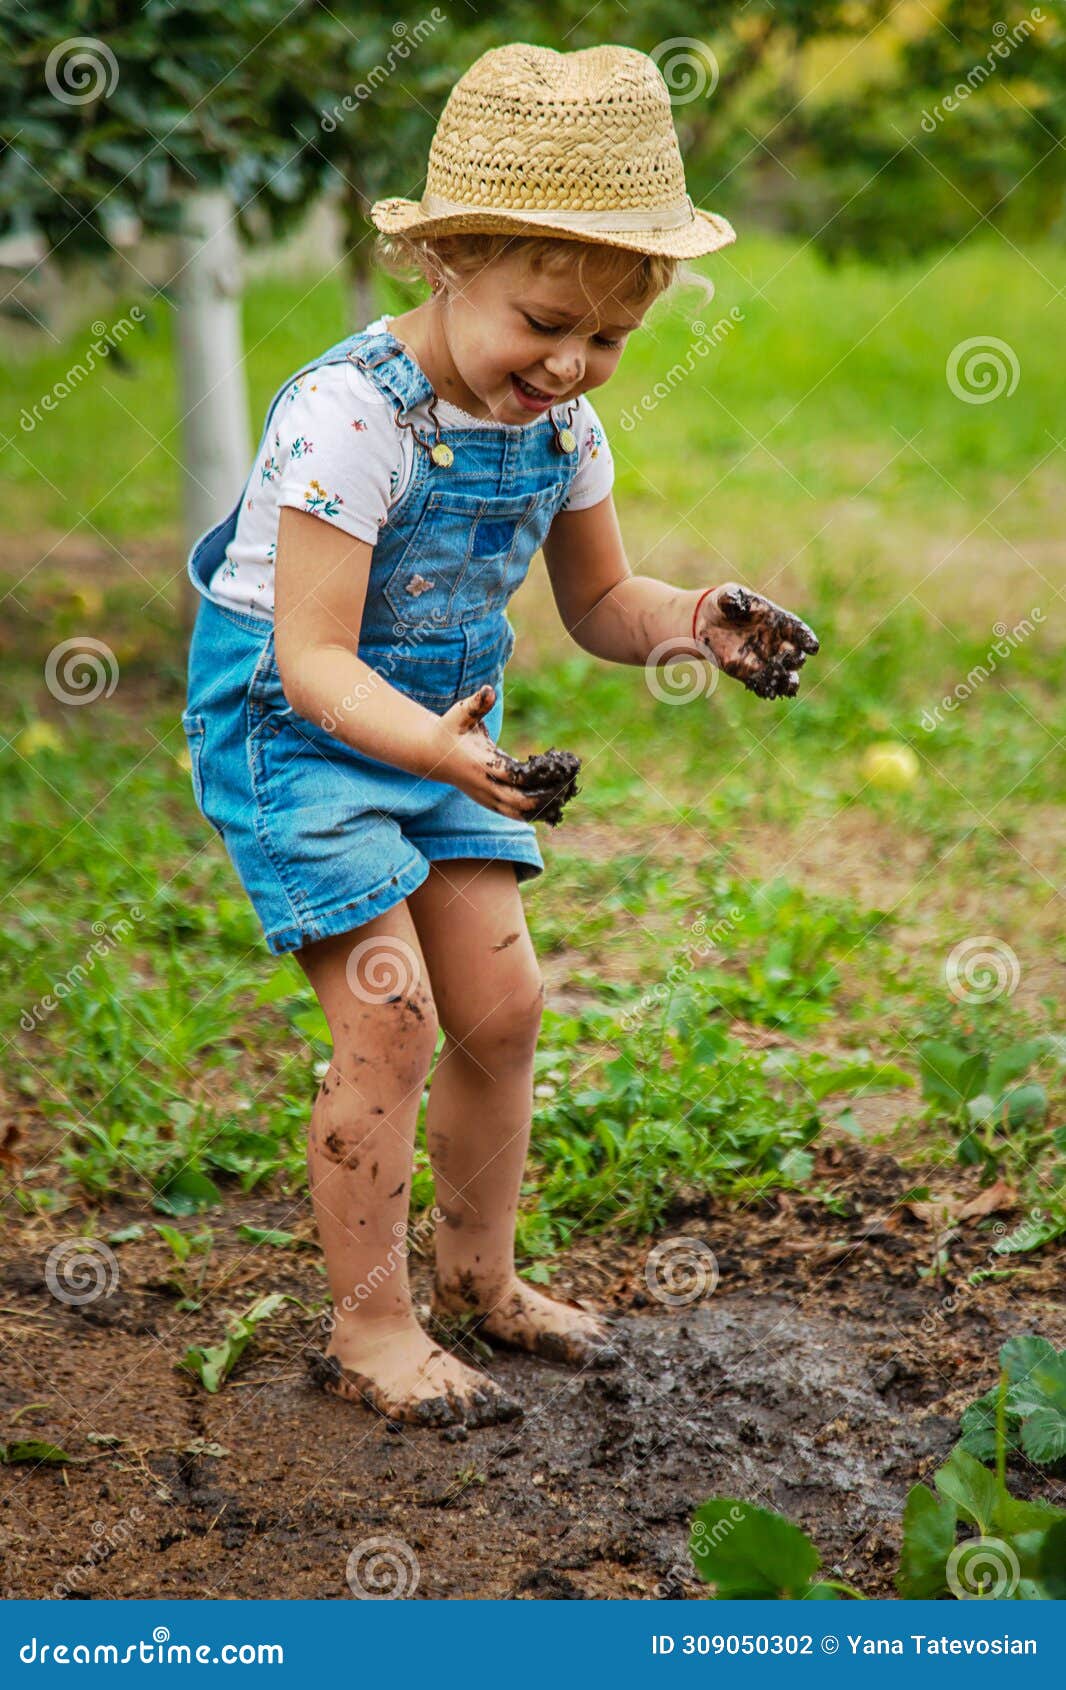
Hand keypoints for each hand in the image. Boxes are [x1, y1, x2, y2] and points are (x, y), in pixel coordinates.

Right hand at [435, 686, 567, 820]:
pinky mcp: (491, 804)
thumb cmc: (450, 729)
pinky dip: (536, 813)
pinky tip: (554, 804)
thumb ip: (476, 704)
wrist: (431, 755)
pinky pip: (516, 815)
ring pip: (520, 814)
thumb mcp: (460, 713)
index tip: (560, 764)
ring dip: (545, 807)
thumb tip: (488, 690)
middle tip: (570, 782)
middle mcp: (485, 786)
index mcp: (482, 765)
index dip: (540, 775)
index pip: (516, 777)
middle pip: (522, 802)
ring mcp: (488, 799)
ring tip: (566, 793)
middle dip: (548, 795)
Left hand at [693, 583, 819, 698]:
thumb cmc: (726, 604)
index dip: (807, 638)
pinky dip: (766, 689)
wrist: (709, 622)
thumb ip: (732, 599)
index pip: (798, 630)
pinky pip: (762, 684)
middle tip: (789, 661)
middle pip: (794, 655)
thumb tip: (733, 602)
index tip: (813, 647)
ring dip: (787, 682)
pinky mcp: (748, 673)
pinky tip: (768, 693)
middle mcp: (776, 643)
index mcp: (778, 622)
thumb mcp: (728, 596)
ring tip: (788, 688)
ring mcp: (765, 660)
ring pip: (783, 675)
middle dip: (795, 660)